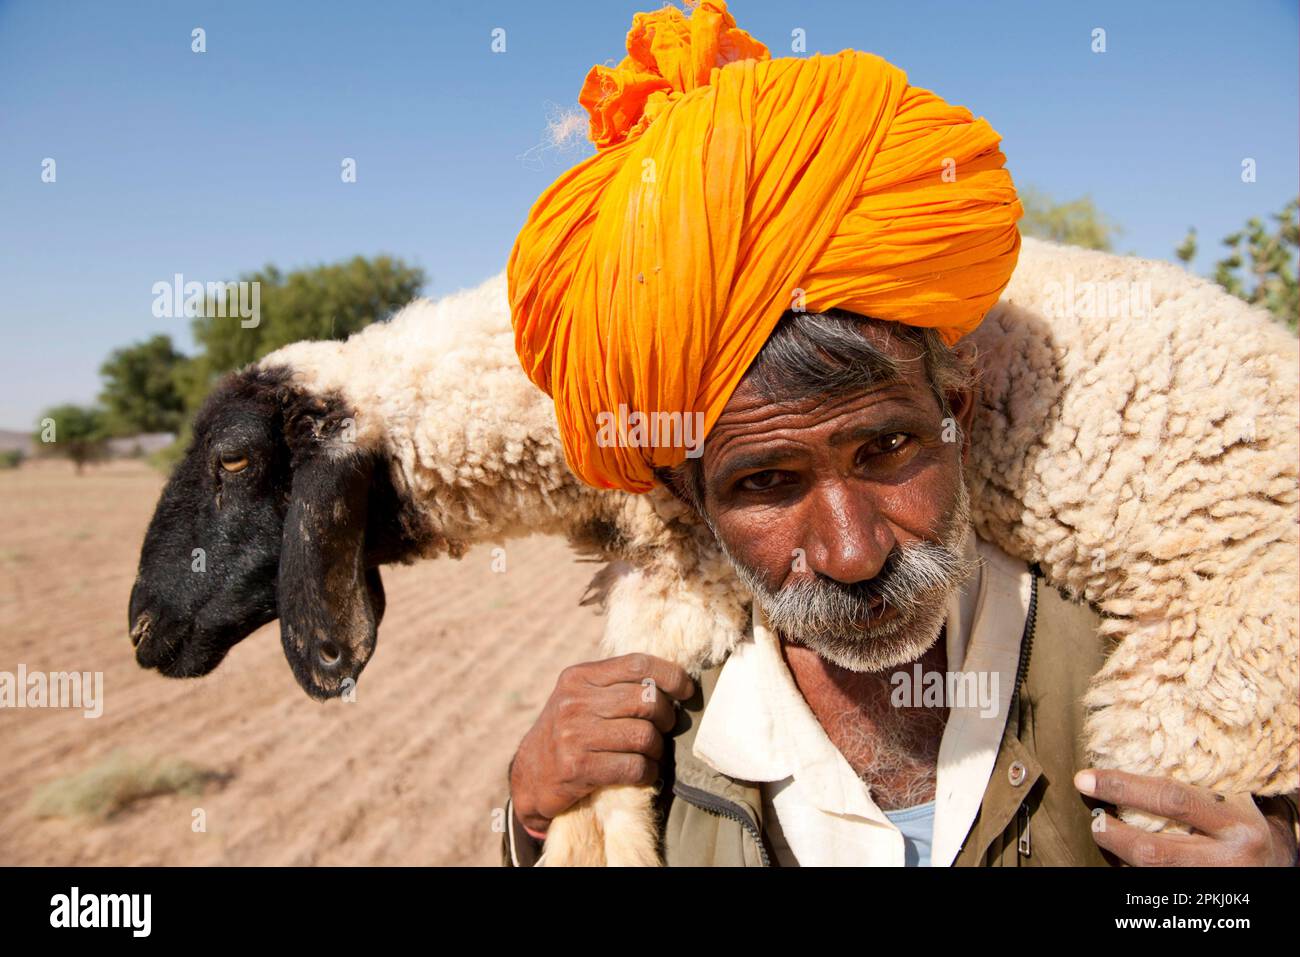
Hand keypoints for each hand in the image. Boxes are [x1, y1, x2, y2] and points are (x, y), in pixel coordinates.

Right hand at [509, 653, 695, 836]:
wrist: (530, 776)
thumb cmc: (569, 733)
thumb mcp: (581, 698)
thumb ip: (616, 685)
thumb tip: (672, 679)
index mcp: (578, 677)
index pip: (637, 664)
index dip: (671, 675)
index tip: (687, 690)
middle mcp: (574, 702)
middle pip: (646, 701)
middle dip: (667, 717)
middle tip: (665, 729)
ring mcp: (574, 735)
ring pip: (644, 736)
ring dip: (657, 750)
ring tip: (651, 754)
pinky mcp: (577, 768)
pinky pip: (634, 767)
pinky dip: (648, 773)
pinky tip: (643, 773)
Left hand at [1075, 768, 1298, 865]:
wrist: (1278, 867)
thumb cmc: (1246, 822)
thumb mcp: (1233, 797)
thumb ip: (1196, 782)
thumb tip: (1133, 749)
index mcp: (1235, 824)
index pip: (1172, 800)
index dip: (1123, 787)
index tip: (1086, 778)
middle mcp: (1225, 861)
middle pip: (1152, 851)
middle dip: (1112, 832)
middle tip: (1093, 815)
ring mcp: (1209, 886)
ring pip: (1148, 874)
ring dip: (1116, 853)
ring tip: (1104, 830)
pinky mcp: (1196, 898)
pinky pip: (1151, 886)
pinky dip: (1128, 867)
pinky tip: (1120, 851)